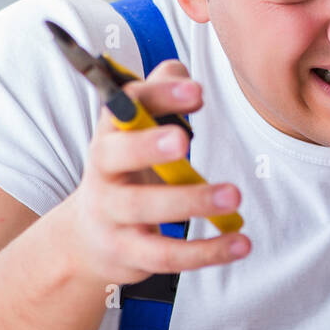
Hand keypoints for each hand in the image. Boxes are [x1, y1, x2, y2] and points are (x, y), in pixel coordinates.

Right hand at [58, 59, 249, 286]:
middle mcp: (102, 171)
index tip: (197, 92)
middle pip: (117, 155)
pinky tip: (241, 244)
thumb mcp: (139, 133)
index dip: (159, 96)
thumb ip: (161, 97)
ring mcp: (111, 214)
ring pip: (144, 208)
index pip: (124, 106)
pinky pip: (165, 254)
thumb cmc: (130, 171)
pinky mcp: (127, 253)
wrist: (88, 238)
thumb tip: (184, 76)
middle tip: (185, 140)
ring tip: (234, 196)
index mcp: (110, 133)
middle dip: (148, 146)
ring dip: (190, 201)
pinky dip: (206, 251)